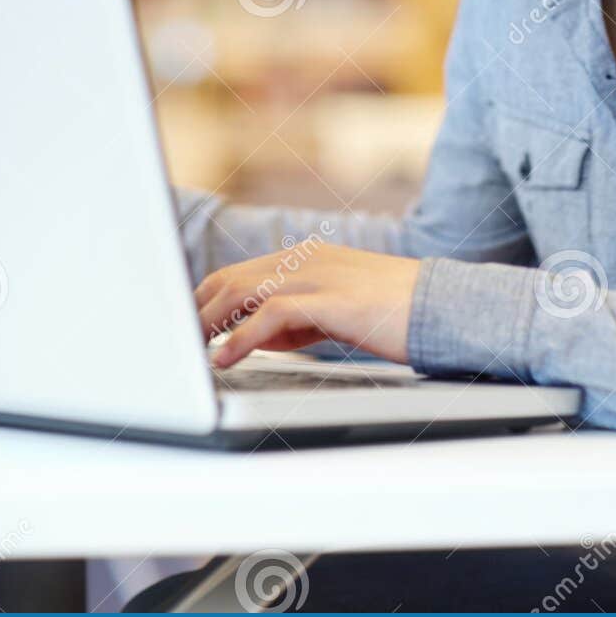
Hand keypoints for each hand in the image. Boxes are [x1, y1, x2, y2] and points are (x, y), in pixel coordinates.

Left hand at [194, 244, 421, 366]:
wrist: (443, 306)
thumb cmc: (395, 313)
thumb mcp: (335, 313)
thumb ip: (295, 320)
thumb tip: (252, 338)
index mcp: (306, 258)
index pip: (236, 274)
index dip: (202, 301)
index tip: (182, 329)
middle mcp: (305, 259)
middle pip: (228, 278)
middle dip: (193, 311)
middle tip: (172, 344)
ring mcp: (316, 275)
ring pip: (240, 291)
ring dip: (206, 323)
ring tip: (185, 352)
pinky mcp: (328, 299)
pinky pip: (269, 316)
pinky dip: (239, 338)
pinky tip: (224, 358)